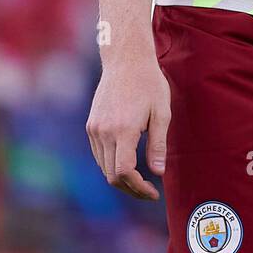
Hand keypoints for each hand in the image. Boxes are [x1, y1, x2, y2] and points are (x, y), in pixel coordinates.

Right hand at [86, 47, 170, 200]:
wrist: (126, 60)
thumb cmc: (149, 83)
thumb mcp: (162, 112)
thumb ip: (158, 144)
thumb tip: (158, 173)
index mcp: (123, 129)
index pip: (124, 172)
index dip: (138, 188)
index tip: (154, 192)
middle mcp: (104, 131)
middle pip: (111, 175)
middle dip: (131, 188)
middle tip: (150, 192)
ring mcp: (94, 128)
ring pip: (103, 167)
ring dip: (120, 179)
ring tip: (141, 180)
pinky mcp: (91, 125)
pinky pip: (99, 154)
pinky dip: (112, 164)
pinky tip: (128, 162)